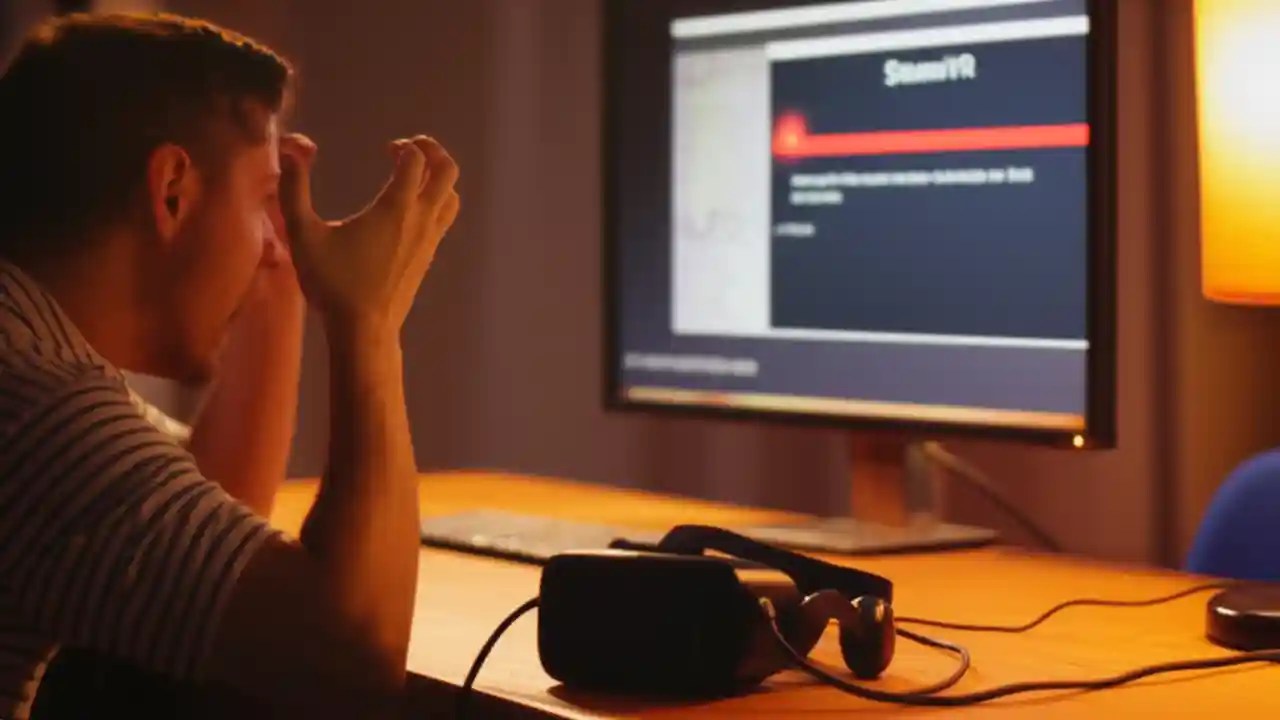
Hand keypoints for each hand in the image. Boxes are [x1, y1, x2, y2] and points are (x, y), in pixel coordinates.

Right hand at [277, 133, 460, 336]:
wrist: (364, 330)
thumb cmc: (333, 282)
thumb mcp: (303, 234)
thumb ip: (293, 189)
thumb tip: (290, 148)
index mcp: (396, 208)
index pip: (416, 160)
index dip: (405, 147)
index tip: (387, 149)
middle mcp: (421, 219)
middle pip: (448, 172)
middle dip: (434, 153)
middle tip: (412, 149)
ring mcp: (429, 239)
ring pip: (452, 197)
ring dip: (439, 179)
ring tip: (415, 176)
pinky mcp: (428, 257)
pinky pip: (444, 219)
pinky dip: (436, 202)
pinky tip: (411, 209)